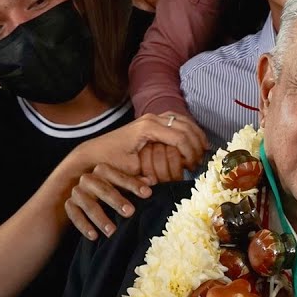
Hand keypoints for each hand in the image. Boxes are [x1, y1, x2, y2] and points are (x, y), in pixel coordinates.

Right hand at [65, 163, 154, 239]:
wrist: (86, 193)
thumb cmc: (112, 188)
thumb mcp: (123, 184)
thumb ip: (136, 182)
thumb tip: (152, 181)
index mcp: (103, 170)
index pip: (120, 177)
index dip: (134, 185)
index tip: (147, 194)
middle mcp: (88, 179)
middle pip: (103, 190)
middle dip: (117, 201)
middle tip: (130, 212)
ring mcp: (77, 192)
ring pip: (89, 205)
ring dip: (101, 219)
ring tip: (113, 231)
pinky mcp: (69, 205)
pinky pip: (75, 216)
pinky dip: (84, 226)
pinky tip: (94, 236)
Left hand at [73, 112, 205, 178]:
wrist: (93, 154)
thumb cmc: (110, 162)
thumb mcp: (129, 169)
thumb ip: (150, 171)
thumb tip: (170, 178)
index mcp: (148, 128)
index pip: (179, 137)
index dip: (191, 152)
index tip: (194, 166)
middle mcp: (151, 118)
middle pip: (185, 126)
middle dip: (196, 144)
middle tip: (200, 160)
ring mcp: (152, 117)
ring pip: (183, 121)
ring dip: (196, 134)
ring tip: (203, 150)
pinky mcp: (152, 121)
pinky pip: (177, 120)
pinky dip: (189, 129)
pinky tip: (194, 140)